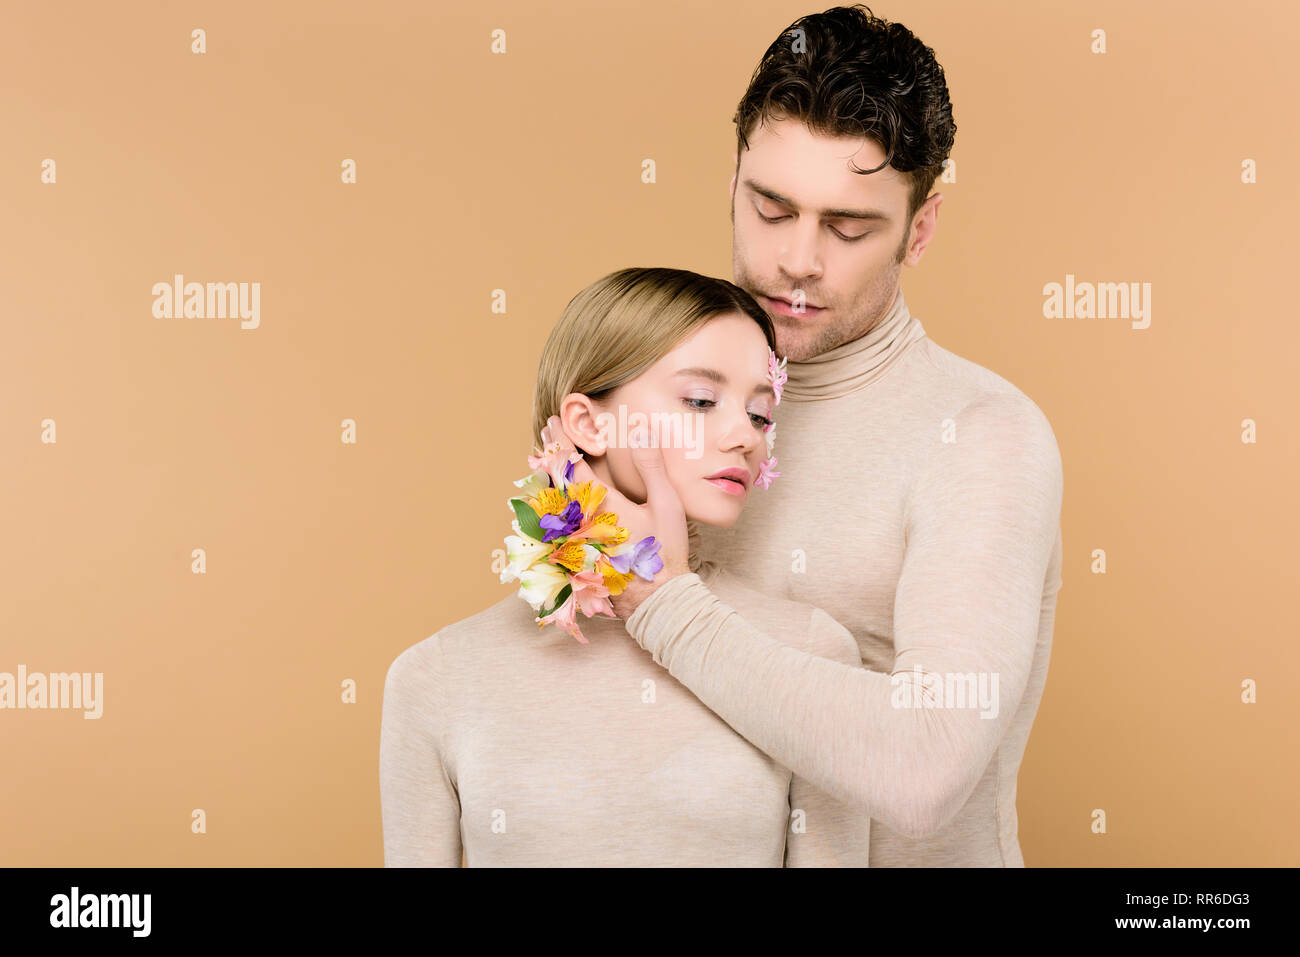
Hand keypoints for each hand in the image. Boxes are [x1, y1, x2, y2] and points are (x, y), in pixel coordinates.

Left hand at [541, 414, 689, 618]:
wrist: (657, 599)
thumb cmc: (665, 551)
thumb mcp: (667, 504)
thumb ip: (651, 466)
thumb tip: (639, 430)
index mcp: (601, 505)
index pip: (572, 466)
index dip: (562, 442)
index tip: (554, 422)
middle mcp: (580, 522)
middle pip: (555, 481)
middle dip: (550, 454)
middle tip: (546, 433)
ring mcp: (574, 541)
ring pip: (552, 504)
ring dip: (547, 478)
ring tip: (543, 460)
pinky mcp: (575, 556)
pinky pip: (555, 526)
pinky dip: (551, 505)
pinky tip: (553, 497)